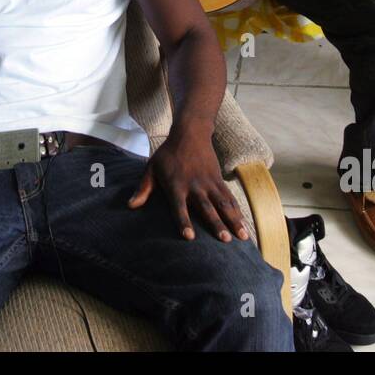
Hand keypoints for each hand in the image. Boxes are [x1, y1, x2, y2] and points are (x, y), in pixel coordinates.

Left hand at [129, 129, 248, 242]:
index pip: (179, 207)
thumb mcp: (151, 168)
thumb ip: (143, 189)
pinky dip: (237, 212)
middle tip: (225, 240)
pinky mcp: (218, 180)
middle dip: (216, 224)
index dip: (184, 222)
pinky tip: (243, 225)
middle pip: (206, 208)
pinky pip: (229, 198)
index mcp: (176, 186)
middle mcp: (194, 186)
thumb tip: (130, 206)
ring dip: (233, 220)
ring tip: (242, 237)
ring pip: (223, 204)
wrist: (190, 133)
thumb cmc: (167, 154)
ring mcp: (208, 183)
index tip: (190, 237)